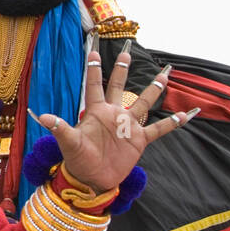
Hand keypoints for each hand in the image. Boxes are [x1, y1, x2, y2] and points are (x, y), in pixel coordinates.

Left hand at [29, 44, 196, 193]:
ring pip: (144, 103)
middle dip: (123, 70)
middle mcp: (113, 114)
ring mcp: (127, 126)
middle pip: (119, 87)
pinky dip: (173, 122)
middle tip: (127, 51)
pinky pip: (160, 129)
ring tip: (165, 74)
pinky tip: (186, 113)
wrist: (92, 179)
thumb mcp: (68, 142)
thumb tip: (43, 116)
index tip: (94, 53)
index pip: (93, 86)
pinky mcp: (139, 140)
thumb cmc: (77, 160)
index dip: (93, 70)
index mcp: (95, 111)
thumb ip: (60, 128)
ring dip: (154, 89)